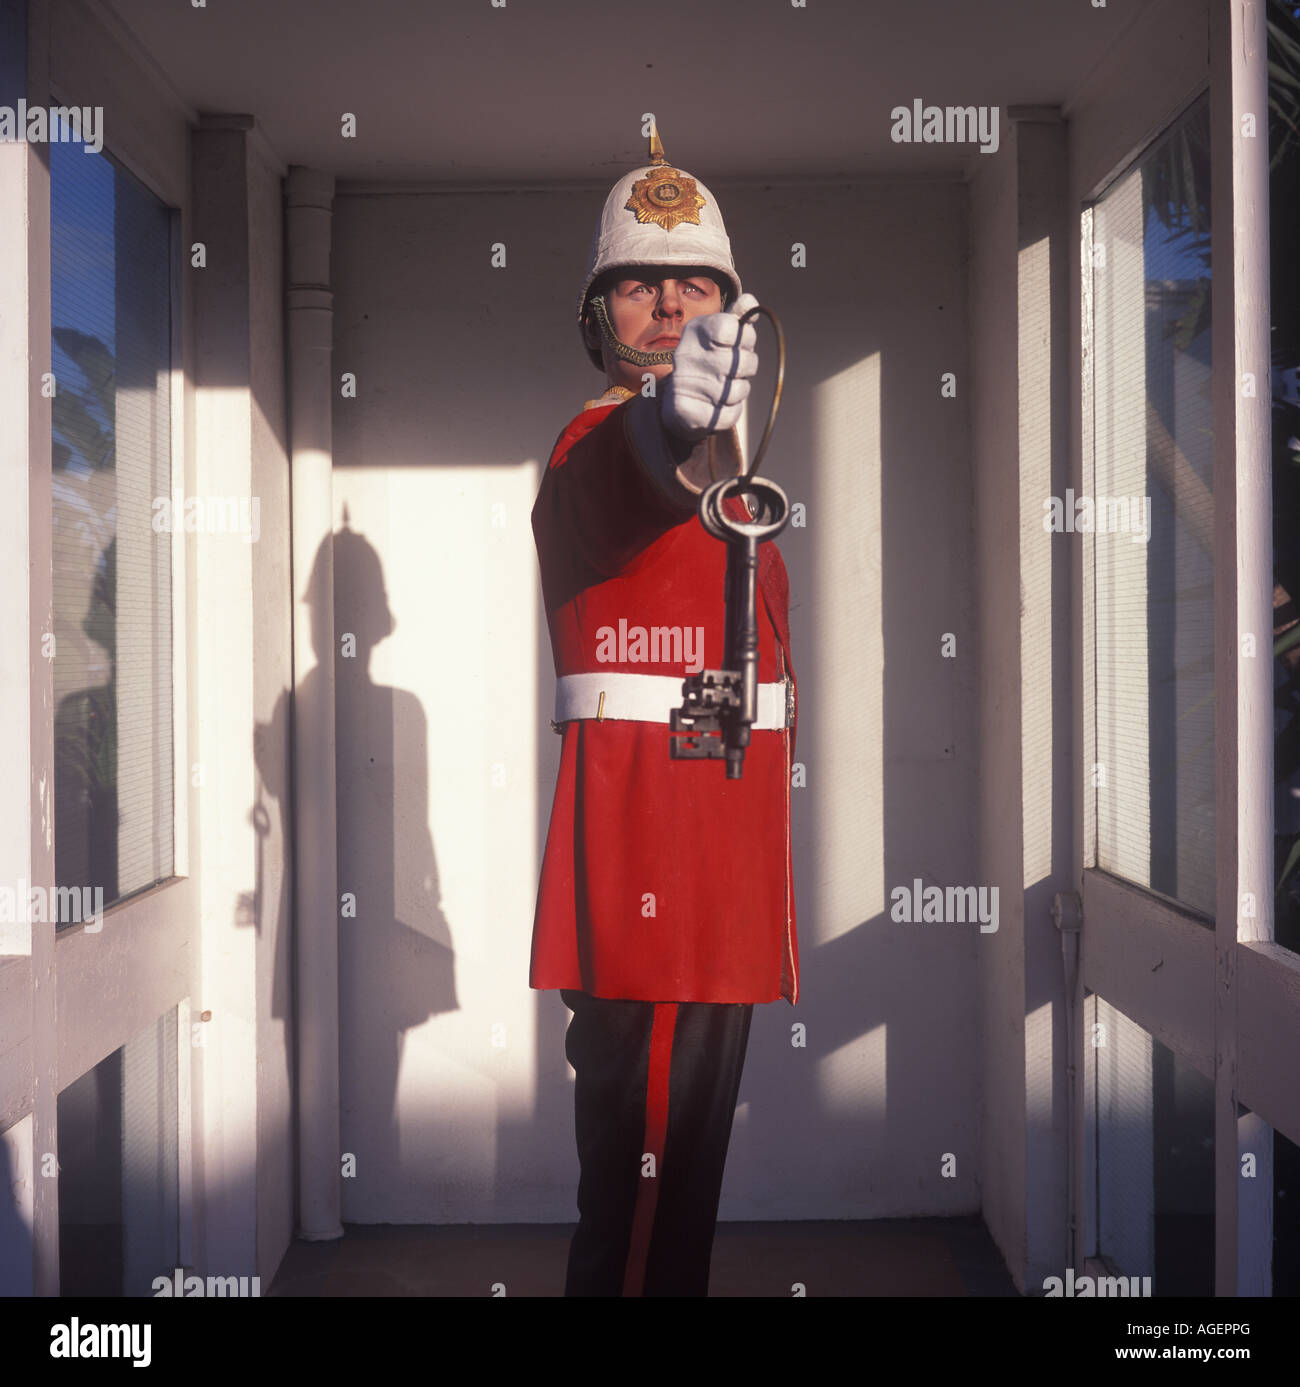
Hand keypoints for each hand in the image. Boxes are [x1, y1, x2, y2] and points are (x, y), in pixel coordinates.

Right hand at [660, 292, 759, 441]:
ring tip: (725, 385)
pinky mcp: (691, 414)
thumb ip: (737, 318)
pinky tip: (718, 404)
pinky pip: (731, 414)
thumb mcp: (720, 333)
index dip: (745, 338)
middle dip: (746, 366)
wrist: (680, 399)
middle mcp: (686, 355)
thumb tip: (751, 301)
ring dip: (739, 389)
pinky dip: (731, 411)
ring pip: (739, 389)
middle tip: (734, 368)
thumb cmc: (708, 359)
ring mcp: (686, 385)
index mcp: (695, 331)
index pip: (733, 328)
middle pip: (743, 361)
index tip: (738, 343)